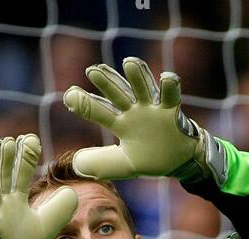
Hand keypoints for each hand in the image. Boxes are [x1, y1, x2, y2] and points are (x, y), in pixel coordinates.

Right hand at [0, 134, 76, 238]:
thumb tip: (73, 192)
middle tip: (10, 140)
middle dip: (4, 159)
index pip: (20, 172)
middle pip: (1, 175)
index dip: (24, 156)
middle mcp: (1, 201)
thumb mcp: (45, 224)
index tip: (30, 138)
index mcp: (14, 196)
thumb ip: (59, 209)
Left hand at [63, 58, 226, 185]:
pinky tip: (166, 78)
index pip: (99, 111)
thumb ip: (103, 163)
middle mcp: (134, 111)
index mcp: (121, 124)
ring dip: (136, 77)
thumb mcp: (125, 165)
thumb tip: (77, 164)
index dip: (85, 104)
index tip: (69, 97)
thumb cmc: (150, 158)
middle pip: (118, 95)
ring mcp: (152, 109)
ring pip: (143, 89)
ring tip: (129, 62)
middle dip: (107, 83)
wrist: (179, 161)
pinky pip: (171, 96)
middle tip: (92, 71)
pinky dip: (170, 86)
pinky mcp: (171, 110)